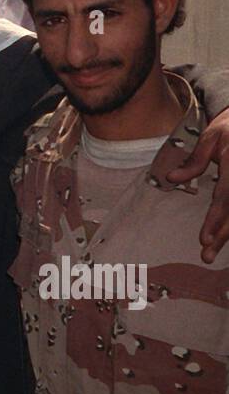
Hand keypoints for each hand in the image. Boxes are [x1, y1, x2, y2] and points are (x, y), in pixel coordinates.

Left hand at [165, 107, 228, 262]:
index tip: (204, 239)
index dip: (215, 219)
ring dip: (227, 233)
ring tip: (211, 253)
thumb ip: (195, 160)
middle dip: (222, 234)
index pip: (225, 197)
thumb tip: (171, 178)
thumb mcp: (210, 137)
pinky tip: (222, 237)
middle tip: (207, 256)